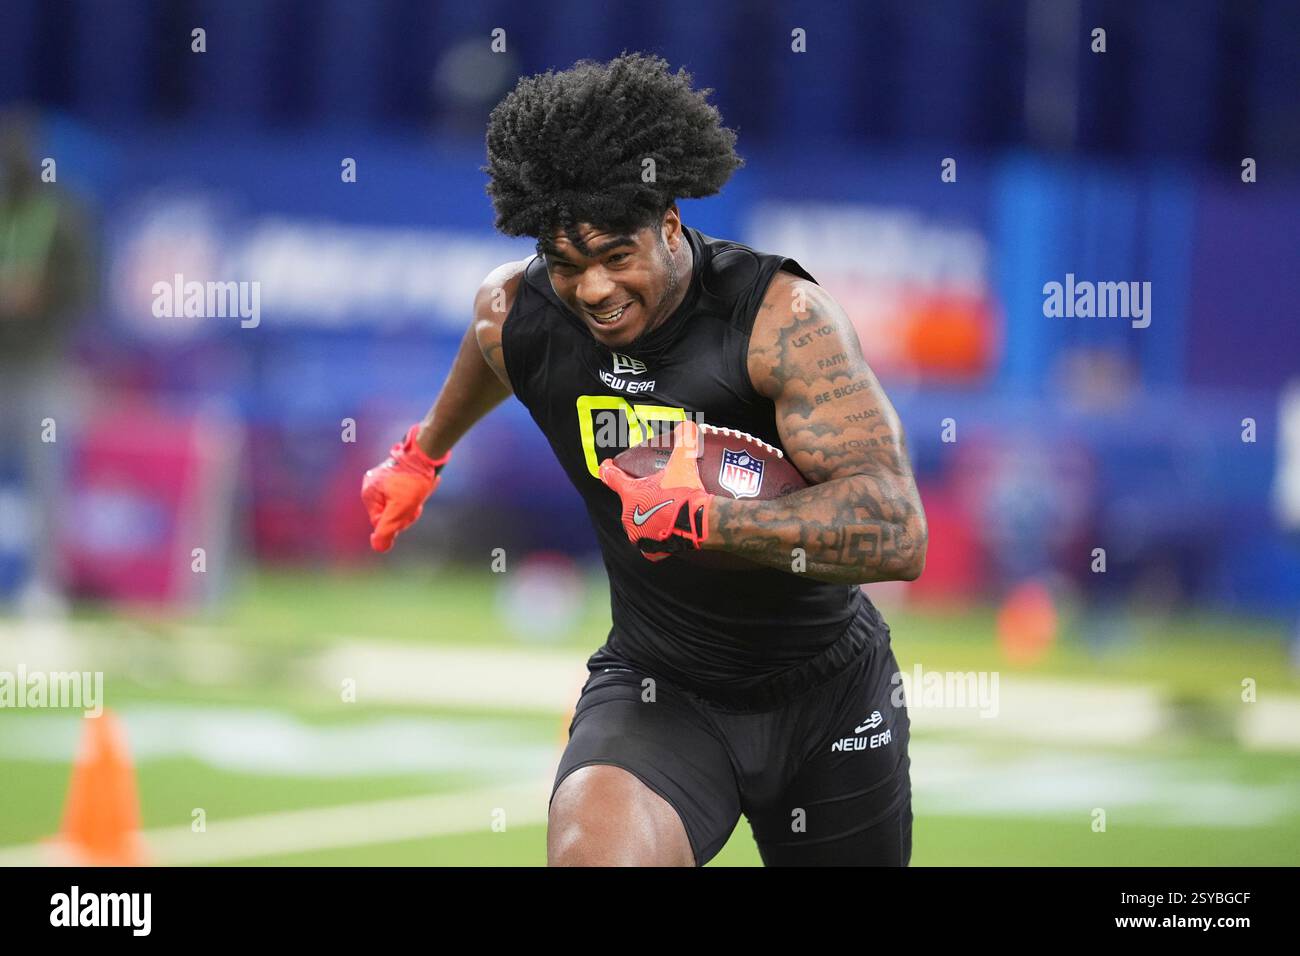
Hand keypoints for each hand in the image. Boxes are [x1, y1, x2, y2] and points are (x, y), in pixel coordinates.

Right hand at [362, 424, 449, 551]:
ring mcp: (382, 479)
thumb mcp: (400, 509)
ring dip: (411, 503)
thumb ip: (387, 529)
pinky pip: (402, 494)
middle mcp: (372, 485)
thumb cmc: (413, 481)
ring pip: (397, 504)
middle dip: (406, 511)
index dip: (399, 521)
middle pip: (389, 513)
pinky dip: (412, 494)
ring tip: (419, 491)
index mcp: (368, 493)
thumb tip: (378, 547)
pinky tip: (420, 486)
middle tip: (416, 500)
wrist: (426, 453)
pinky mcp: (393, 475)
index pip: (381, 523)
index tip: (411, 509)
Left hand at [598, 420, 712, 561]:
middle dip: (640, 497)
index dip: (607, 469)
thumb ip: (684, 441)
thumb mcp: (684, 463)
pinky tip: (666, 533)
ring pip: (638, 523)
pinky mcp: (650, 549)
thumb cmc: (686, 492)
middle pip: (629, 502)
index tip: (606, 465)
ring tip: (665, 512)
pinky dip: (656, 540)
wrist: (700, 522)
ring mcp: (638, 535)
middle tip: (659, 492)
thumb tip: (688, 425)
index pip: (611, 477)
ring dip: (648, 518)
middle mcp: (628, 516)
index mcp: (630, 494)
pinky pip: (649, 544)